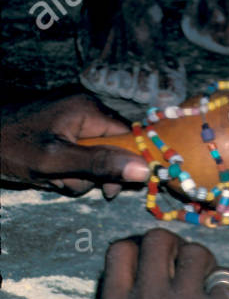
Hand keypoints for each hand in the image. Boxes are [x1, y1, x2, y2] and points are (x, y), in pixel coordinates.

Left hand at [0, 93, 149, 196]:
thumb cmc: (7, 146)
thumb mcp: (55, 160)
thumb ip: (99, 164)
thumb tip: (146, 170)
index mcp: (89, 108)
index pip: (130, 139)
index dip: (125, 166)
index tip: (108, 190)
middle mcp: (84, 108)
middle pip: (111, 149)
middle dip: (91, 173)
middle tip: (63, 180)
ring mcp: (70, 117)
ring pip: (92, 156)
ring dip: (74, 175)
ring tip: (49, 177)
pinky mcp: (58, 128)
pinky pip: (76, 152)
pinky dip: (64, 168)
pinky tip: (46, 173)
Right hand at [94, 229, 228, 298]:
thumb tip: (137, 296)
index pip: (121, 253)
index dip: (142, 249)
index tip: (158, 261)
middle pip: (158, 239)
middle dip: (176, 245)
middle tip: (188, 265)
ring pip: (199, 252)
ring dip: (207, 265)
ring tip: (211, 289)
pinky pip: (228, 284)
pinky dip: (228, 294)